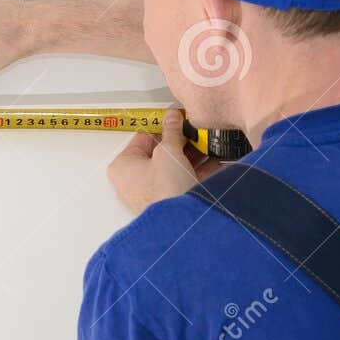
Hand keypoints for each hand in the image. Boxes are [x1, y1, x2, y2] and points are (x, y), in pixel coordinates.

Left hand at [107, 109, 223, 214]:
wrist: (182, 222)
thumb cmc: (164, 190)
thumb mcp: (169, 151)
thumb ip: (172, 131)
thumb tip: (172, 117)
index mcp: (123, 166)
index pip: (143, 138)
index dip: (163, 126)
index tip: (177, 119)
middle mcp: (134, 181)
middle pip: (160, 153)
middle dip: (182, 143)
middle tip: (196, 132)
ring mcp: (154, 192)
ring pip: (175, 167)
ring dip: (194, 156)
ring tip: (208, 144)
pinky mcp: (172, 201)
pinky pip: (185, 181)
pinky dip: (200, 171)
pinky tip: (216, 160)